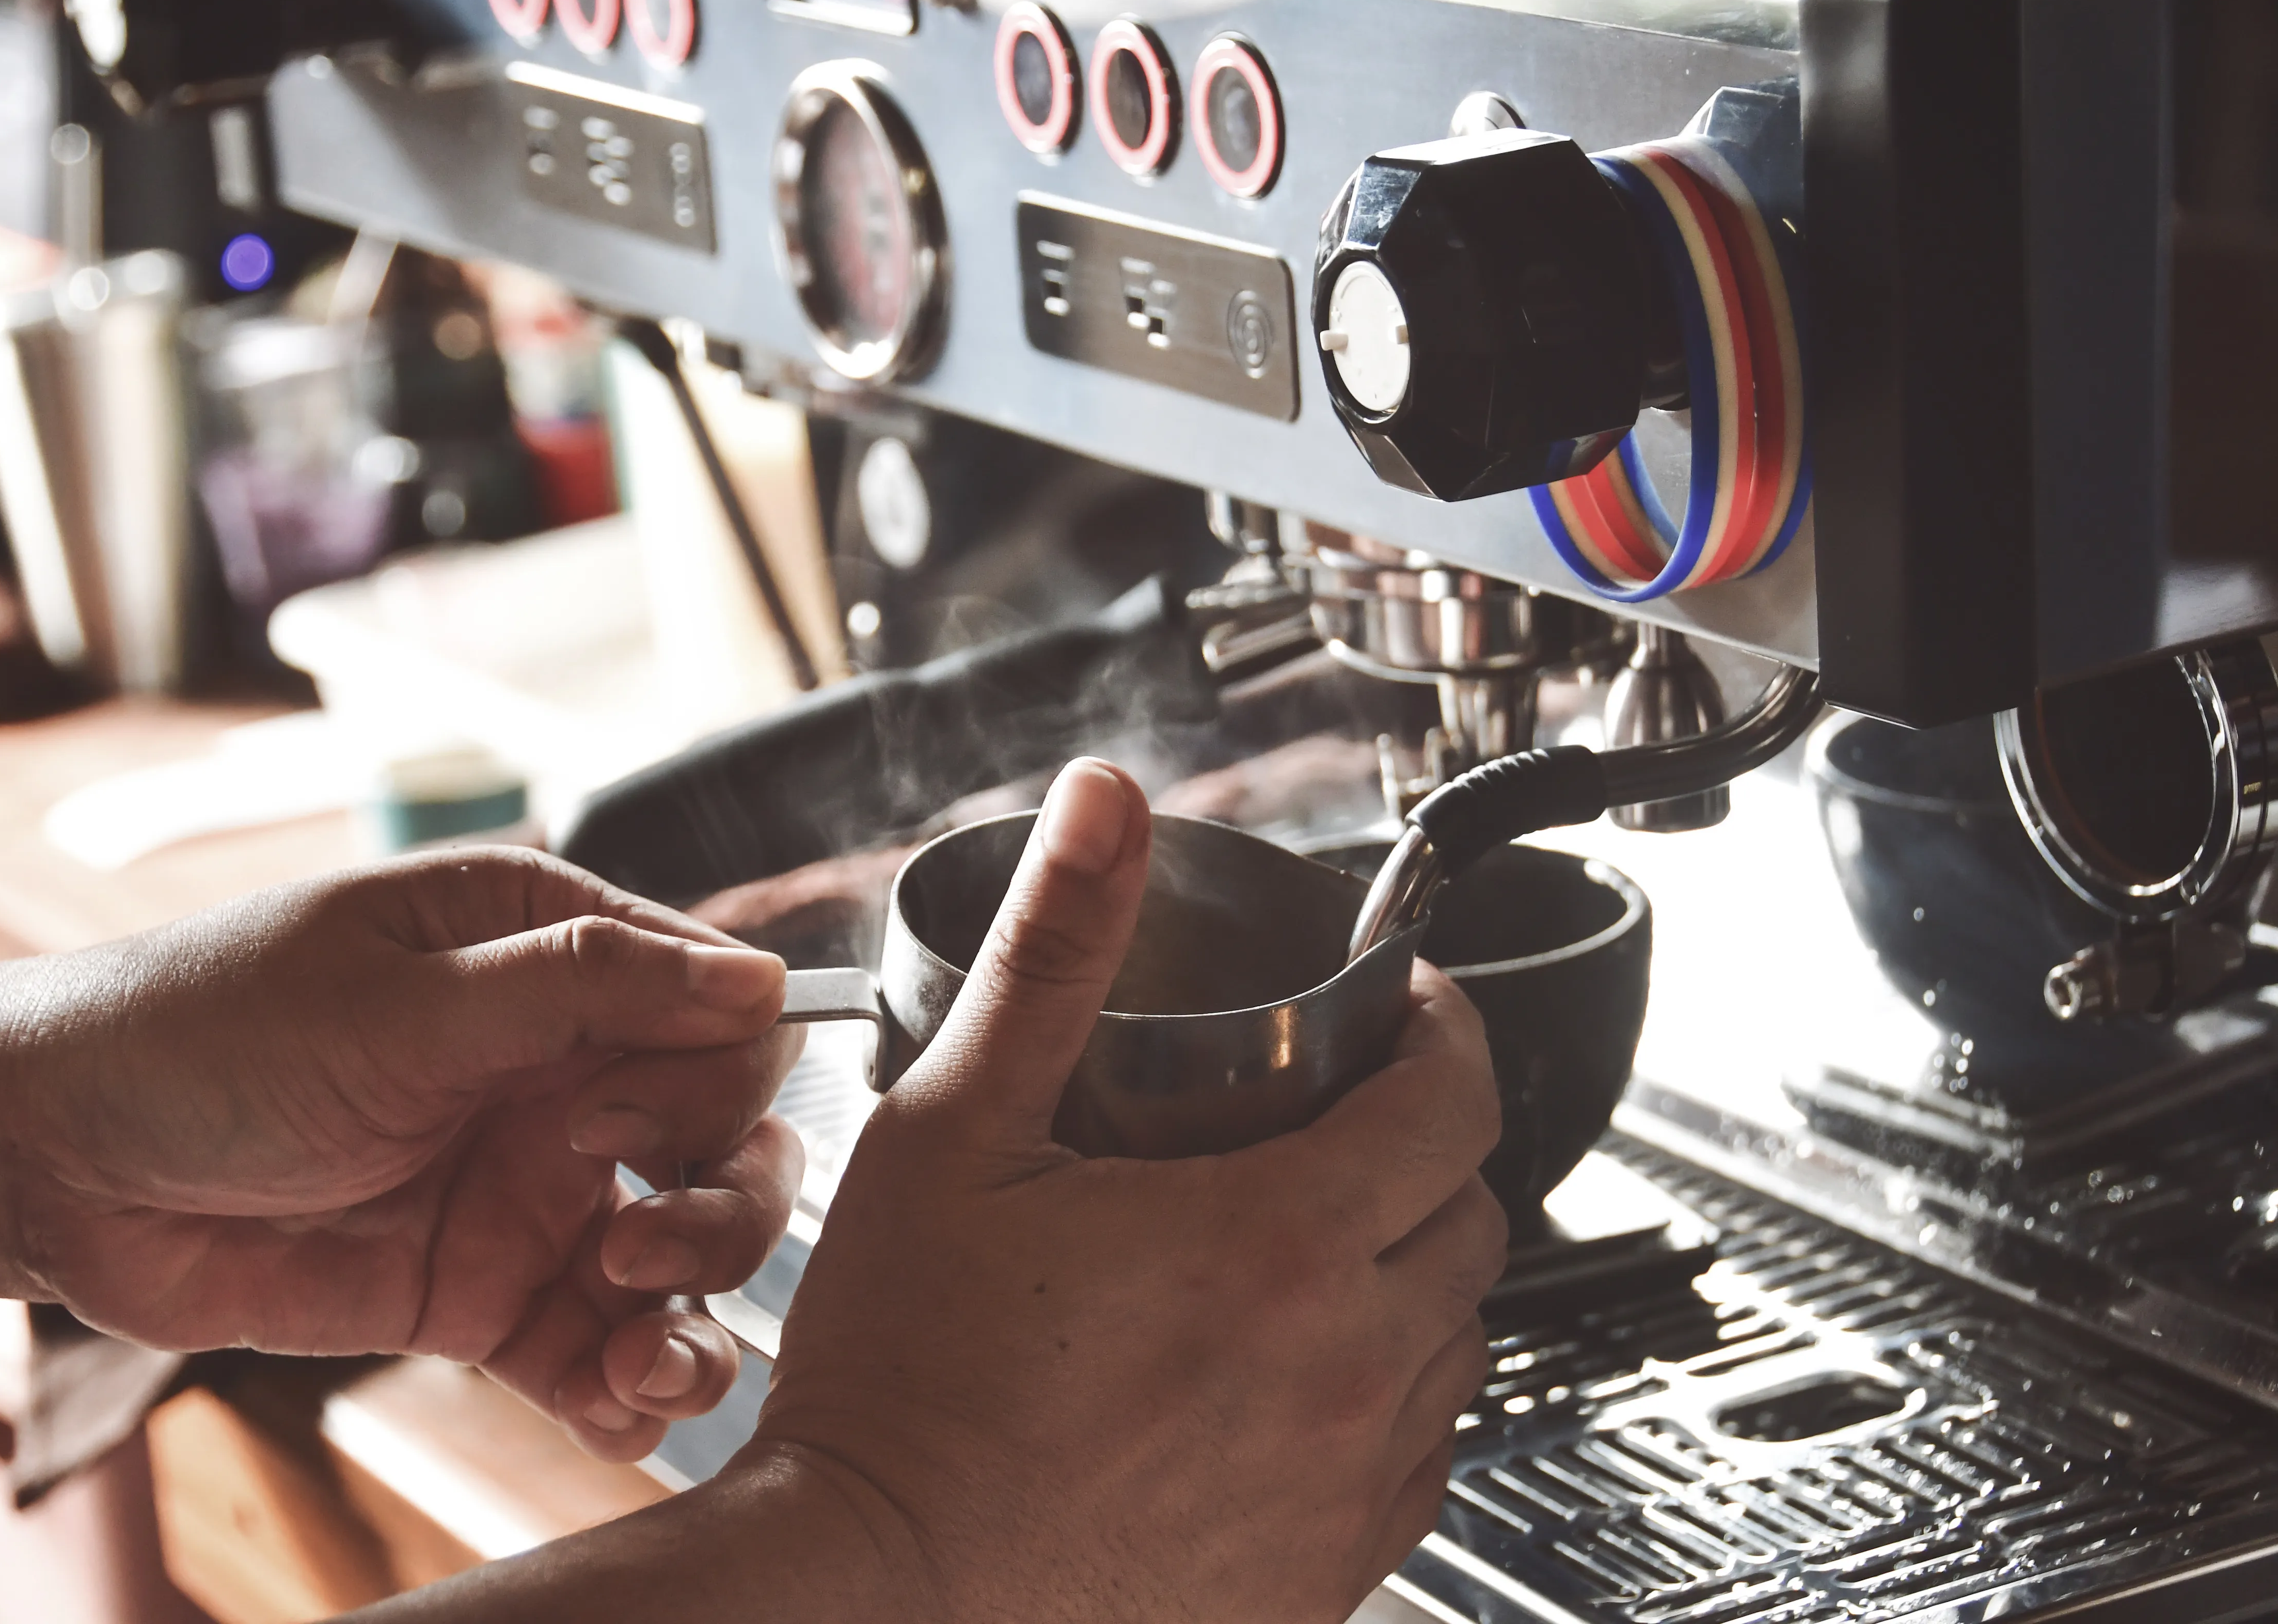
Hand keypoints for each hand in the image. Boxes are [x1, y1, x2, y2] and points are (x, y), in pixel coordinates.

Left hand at [0, 847, 804, 1460]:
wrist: (55, 1162)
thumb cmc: (206, 1034)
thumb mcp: (404, 998)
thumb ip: (587, 988)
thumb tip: (762, 980)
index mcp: (550, 960)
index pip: (718, 1014)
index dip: (706, 1080)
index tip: (608, 1131)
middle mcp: (560, 1074)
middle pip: (727, 1141)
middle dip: (723, 1207)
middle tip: (631, 1251)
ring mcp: (526, 1189)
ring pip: (682, 1253)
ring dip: (695, 1310)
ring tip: (643, 1363)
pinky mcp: (481, 1293)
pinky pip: (594, 1347)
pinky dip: (628, 1392)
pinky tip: (619, 1416)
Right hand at [742, 759, 1506, 1622]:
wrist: (880, 1599)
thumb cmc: (905, 1388)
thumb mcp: (956, 1129)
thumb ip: (1049, 954)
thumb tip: (1102, 808)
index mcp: (1279, 1244)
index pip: (1455, 1096)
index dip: (1443, 1026)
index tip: (1404, 1008)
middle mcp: (1346, 1369)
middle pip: (1472, 1214)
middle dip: (1422, 1145)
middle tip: (1332, 1121)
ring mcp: (1347, 1486)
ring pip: (1458, 1341)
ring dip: (1406, 1273)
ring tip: (1303, 1248)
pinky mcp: (1326, 1576)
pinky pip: (1420, 1461)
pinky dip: (1382, 1396)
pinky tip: (1286, 1379)